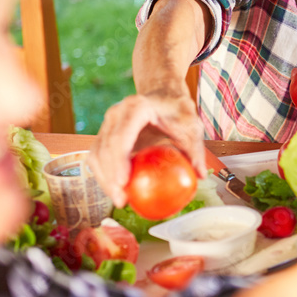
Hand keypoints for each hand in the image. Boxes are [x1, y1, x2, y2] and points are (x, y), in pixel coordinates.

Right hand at [89, 93, 205, 207]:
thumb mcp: (192, 128)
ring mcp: (107, 123)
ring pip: (96, 154)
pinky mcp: (104, 134)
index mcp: (136, 107)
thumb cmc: (178, 112)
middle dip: (109, 176)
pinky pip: (98, 156)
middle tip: (122, 199)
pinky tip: (118, 192)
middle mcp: (116, 113)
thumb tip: (200, 177)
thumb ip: (196, 151)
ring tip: (119, 200)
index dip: (119, 160)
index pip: (121, 136)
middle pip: (105, 147)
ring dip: (104, 180)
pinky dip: (104, 175)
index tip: (124, 183)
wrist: (164, 96)